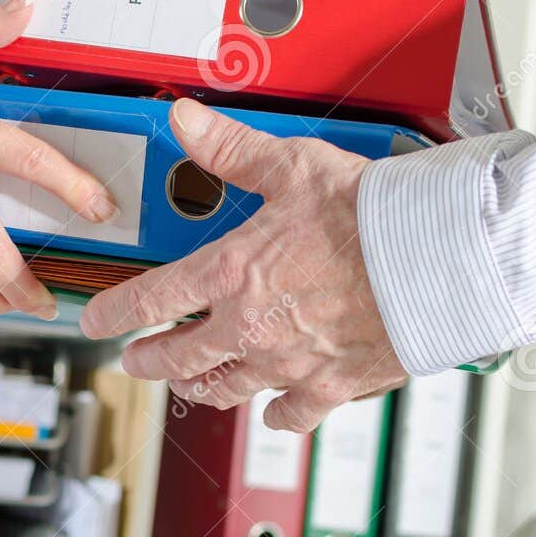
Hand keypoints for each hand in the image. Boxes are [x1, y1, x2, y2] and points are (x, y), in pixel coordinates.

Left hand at [78, 98, 405, 430]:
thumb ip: (231, 149)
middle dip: (149, 359)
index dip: (114, 313)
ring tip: (191, 383)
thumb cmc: (371, 211)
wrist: (439, 259)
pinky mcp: (331, 386)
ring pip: (227, 389)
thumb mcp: (291, 166)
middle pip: (179, 357)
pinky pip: (292, 414)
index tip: (96, 321)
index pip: (151, 299)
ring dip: (201, 386)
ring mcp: (289, 362)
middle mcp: (251, 327)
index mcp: (233, 273)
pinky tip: (274, 409)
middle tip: (135, 359)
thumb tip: (185, 122)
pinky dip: (278, 413)